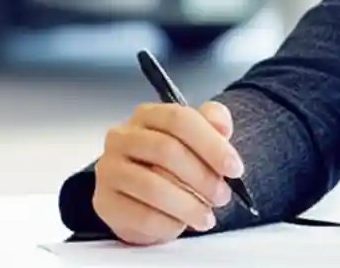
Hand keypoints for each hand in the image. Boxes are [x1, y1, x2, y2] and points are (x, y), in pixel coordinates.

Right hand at [92, 100, 243, 245]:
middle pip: (166, 151)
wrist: (140, 195)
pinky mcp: (104, 202)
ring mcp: (109, 169)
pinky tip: (180, 224)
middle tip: (222, 195)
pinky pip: (141, 216)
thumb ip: (212, 123)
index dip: (211, 144)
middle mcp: (122, 137)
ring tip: (205, 216)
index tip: (234, 167)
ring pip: (153, 186)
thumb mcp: (196, 138)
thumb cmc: (170, 164)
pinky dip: (169, 223)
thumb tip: (221, 125)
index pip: (179, 119)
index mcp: (146, 115)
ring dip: (188, 205)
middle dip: (202, 177)